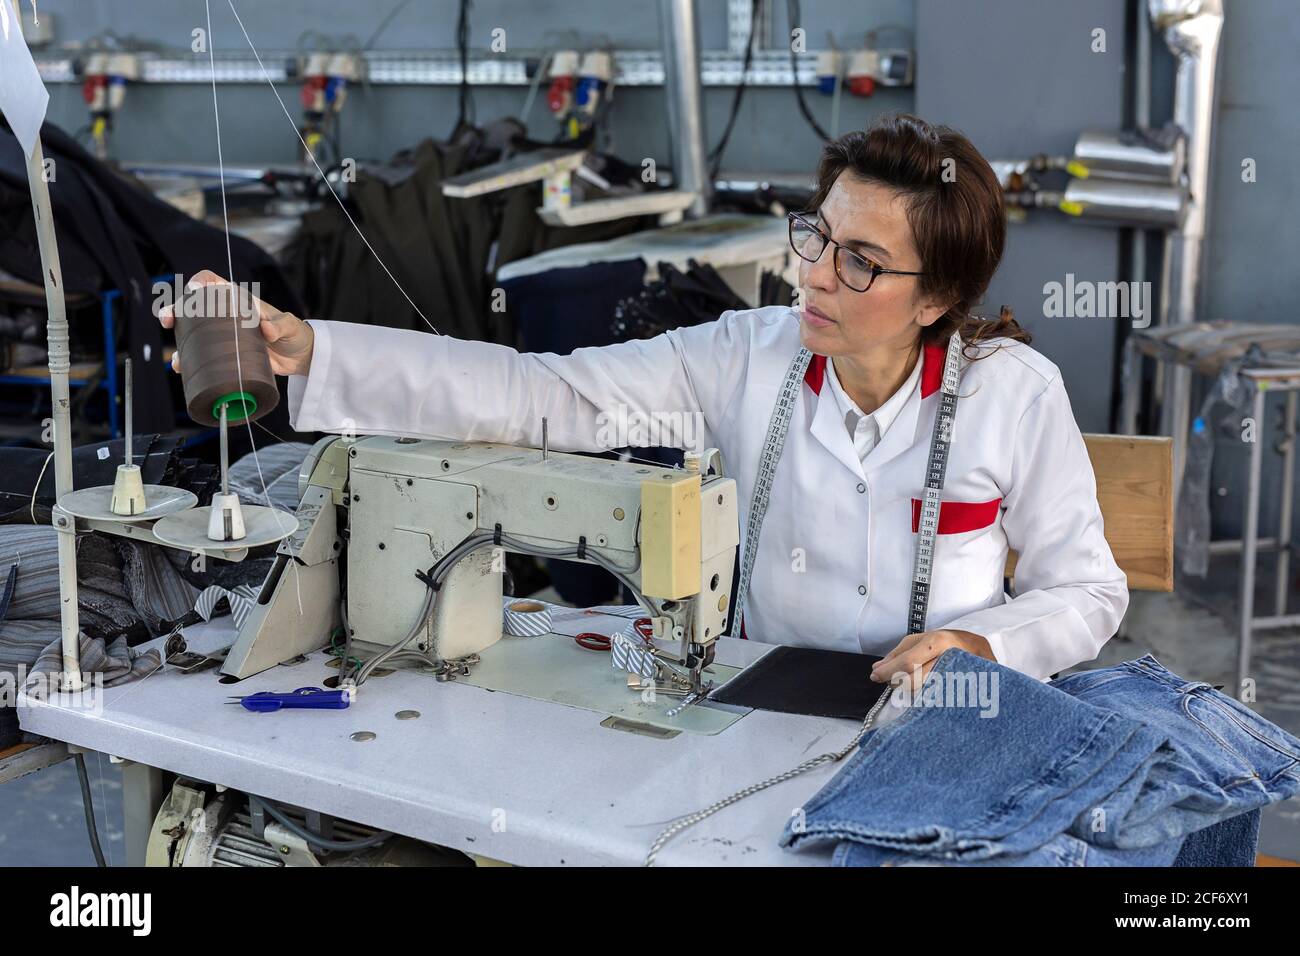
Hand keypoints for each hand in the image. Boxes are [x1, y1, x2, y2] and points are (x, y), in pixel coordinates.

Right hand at [157, 269, 314, 377]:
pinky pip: (202, 355)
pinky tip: (183, 369)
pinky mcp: (224, 354)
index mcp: (237, 300)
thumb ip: (280, 326)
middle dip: (174, 310)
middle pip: (192, 307)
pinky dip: (190, 361)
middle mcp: (225, 315)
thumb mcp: (290, 326)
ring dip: (179, 343)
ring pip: (192, 333)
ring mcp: (222, 336)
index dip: (198, 282)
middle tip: (168, 320)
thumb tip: (267, 330)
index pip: (211, 282)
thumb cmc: (295, 334)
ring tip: (177, 358)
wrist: (300, 357)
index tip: (192, 291)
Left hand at [870, 629, 993, 691]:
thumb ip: (898, 653)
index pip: (907, 663)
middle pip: (914, 682)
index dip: (888, 672)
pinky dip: (923, 698)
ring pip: (923, 694)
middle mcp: (948, 660)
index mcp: (938, 642)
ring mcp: (958, 679)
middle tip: (890, 680)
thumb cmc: (947, 642)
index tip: (875, 676)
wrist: (981, 649)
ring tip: (909, 681)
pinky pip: (936, 702)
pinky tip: (922, 691)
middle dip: (896, 683)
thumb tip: (877, 668)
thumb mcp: (922, 638)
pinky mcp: (964, 694)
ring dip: (908, 691)